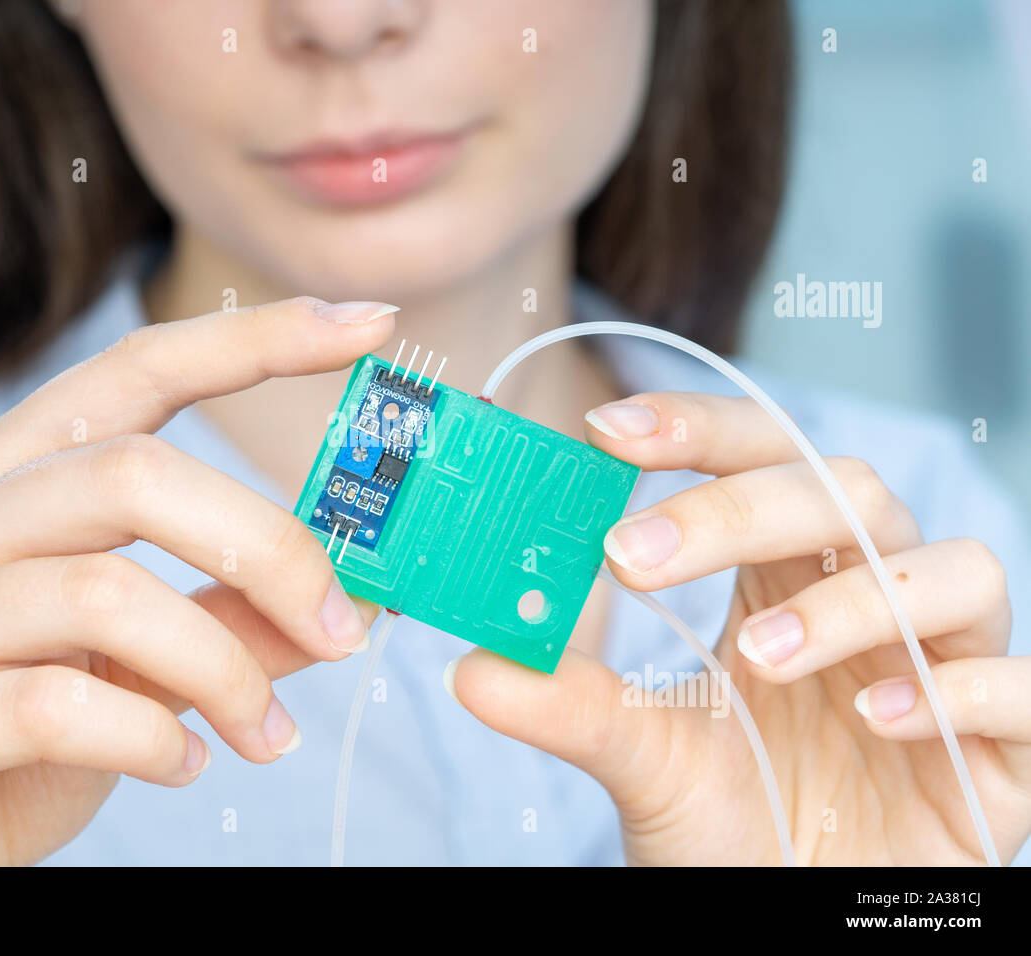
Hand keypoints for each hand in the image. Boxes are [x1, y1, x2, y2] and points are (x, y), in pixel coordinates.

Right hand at [0, 297, 395, 865]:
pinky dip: (152, 740)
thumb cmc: (5, 736)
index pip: (139, 370)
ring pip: (107, 593)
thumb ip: (230, 620)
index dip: (258, 341)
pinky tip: (183, 765)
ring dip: (225, 672)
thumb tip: (352, 601)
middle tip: (342, 630)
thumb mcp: (134, 664)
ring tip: (267, 733)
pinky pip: (58, 705)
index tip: (371, 323)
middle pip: (137, 473)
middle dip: (270, 550)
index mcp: (9, 478)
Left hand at [445, 391, 1028, 864]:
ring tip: (756, 657)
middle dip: (738, 510)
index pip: (761, 462)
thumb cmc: (728, 826)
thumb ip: (571, 707)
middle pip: (844, 494)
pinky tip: (877, 720)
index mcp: (786, 580)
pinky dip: (958, 690)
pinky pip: (1023, 690)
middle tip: (632, 557)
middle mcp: (871, 605)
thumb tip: (472, 669)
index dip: (698, 432)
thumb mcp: (643, 760)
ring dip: (852, 600)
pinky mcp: (1004, 755)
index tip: (608, 431)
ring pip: (951, 571)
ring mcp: (945, 670)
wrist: (787, 921)